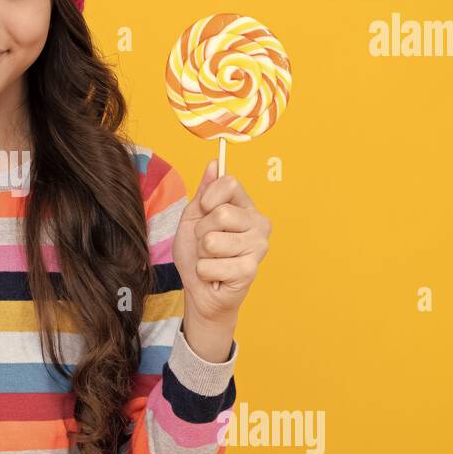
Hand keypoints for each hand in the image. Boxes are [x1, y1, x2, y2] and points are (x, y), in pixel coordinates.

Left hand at [172, 160, 271, 325]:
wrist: (200, 290)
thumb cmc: (197, 253)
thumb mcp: (193, 217)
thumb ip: (204, 192)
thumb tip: (215, 163)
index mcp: (245, 206)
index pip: (230, 183)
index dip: (208, 198)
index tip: (204, 211)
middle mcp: (259, 223)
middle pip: (220, 214)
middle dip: (201, 232)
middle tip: (206, 244)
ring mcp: (259, 246)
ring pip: (212, 241)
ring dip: (202, 254)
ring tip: (212, 259)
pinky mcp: (251, 270)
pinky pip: (212, 265)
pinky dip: (205, 272)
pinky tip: (216, 275)